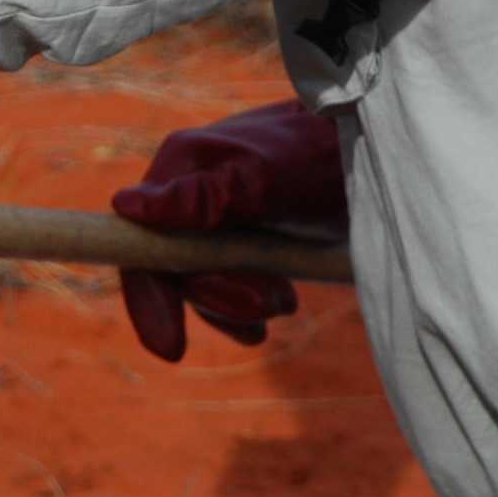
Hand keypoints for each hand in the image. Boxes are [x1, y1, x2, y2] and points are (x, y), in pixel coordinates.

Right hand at [110, 101, 344, 360]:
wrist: (372, 147)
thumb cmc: (318, 155)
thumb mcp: (262, 179)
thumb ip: (199, 196)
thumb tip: (125, 207)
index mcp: (180, 170)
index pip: (138, 244)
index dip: (149, 298)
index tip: (173, 349)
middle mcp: (188, 194)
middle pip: (175, 272)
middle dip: (220, 298)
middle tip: (273, 303)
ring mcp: (216, 217)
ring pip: (205, 283)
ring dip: (243, 304)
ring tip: (287, 299)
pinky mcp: (245, 235)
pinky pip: (230, 285)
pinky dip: (250, 307)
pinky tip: (280, 304)